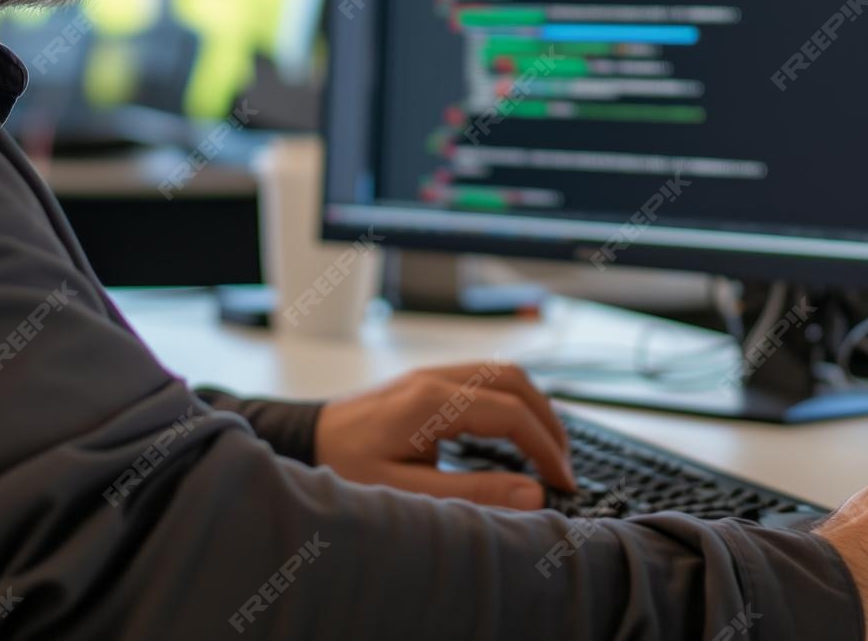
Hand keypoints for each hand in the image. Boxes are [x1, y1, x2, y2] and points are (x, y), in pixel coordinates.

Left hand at [314, 362, 575, 508]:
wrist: (303, 441)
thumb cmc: (344, 468)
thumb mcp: (406, 492)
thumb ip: (472, 492)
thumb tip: (532, 492)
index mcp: (431, 402)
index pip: (511, 414)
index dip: (545, 448)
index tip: (562, 483)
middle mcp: (434, 378)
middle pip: (514, 381)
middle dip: (548, 422)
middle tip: (563, 466)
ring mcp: (430, 375)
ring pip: (502, 374)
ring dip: (533, 407)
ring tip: (547, 451)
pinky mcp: (425, 382)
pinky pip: (483, 379)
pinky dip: (511, 402)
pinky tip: (515, 434)